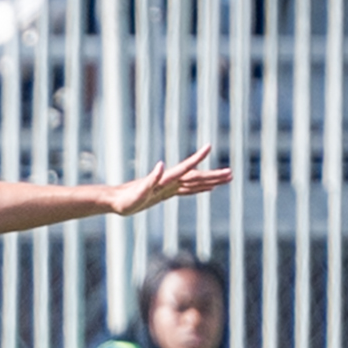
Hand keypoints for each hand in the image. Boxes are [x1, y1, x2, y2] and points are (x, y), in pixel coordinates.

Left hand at [109, 146, 231, 216]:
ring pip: (194, 183)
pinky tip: (207, 188)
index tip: (209, 146)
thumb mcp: (138, 191)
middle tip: (231, 173)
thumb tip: (160, 165)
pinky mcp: (166, 193)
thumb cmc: (126, 198)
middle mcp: (170, 181)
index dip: (198, 158)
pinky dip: (199, 189)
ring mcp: (169, 187)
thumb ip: (150, 179)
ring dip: (210, 181)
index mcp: (166, 179)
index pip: (186, 168)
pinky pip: (187, 190)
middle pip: (196, 177)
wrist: (116, 201)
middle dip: (214, 175)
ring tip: (226, 179)